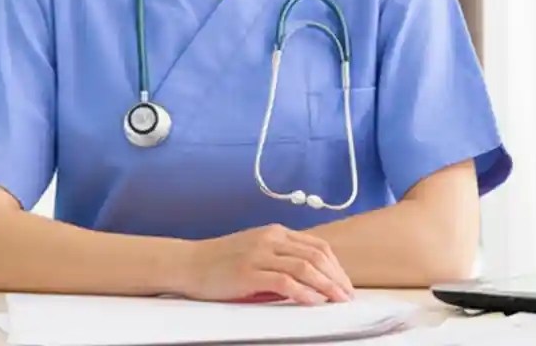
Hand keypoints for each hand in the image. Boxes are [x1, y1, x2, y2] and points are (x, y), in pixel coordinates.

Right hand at [179, 224, 354, 304]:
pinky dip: (304, 292)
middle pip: (316, 256)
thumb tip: (311, 281)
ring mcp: (259, 254)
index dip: (336, 266)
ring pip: (305, 266)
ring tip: (338, 300)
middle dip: (336, 277)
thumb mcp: (256, 253)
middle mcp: (271, 239)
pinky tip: (314, 301)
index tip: (345, 284)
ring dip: (326, 285)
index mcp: (275, 233)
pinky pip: (284, 280)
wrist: (188, 263)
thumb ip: (281, 260)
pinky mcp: (248, 272)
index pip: (317, 246)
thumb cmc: (221, 263)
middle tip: (347, 296)